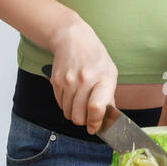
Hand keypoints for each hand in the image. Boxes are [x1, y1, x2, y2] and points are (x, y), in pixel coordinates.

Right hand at [46, 17, 117, 134]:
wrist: (72, 38)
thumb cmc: (94, 56)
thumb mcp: (110, 71)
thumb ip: (109, 95)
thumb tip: (106, 118)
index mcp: (103, 77)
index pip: (96, 107)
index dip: (95, 122)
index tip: (95, 127)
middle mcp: (85, 80)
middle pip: (79, 115)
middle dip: (84, 122)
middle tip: (87, 118)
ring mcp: (68, 80)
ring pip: (68, 113)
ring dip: (74, 114)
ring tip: (80, 106)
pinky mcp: (56, 81)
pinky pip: (60, 104)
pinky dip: (66, 106)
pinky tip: (72, 97)